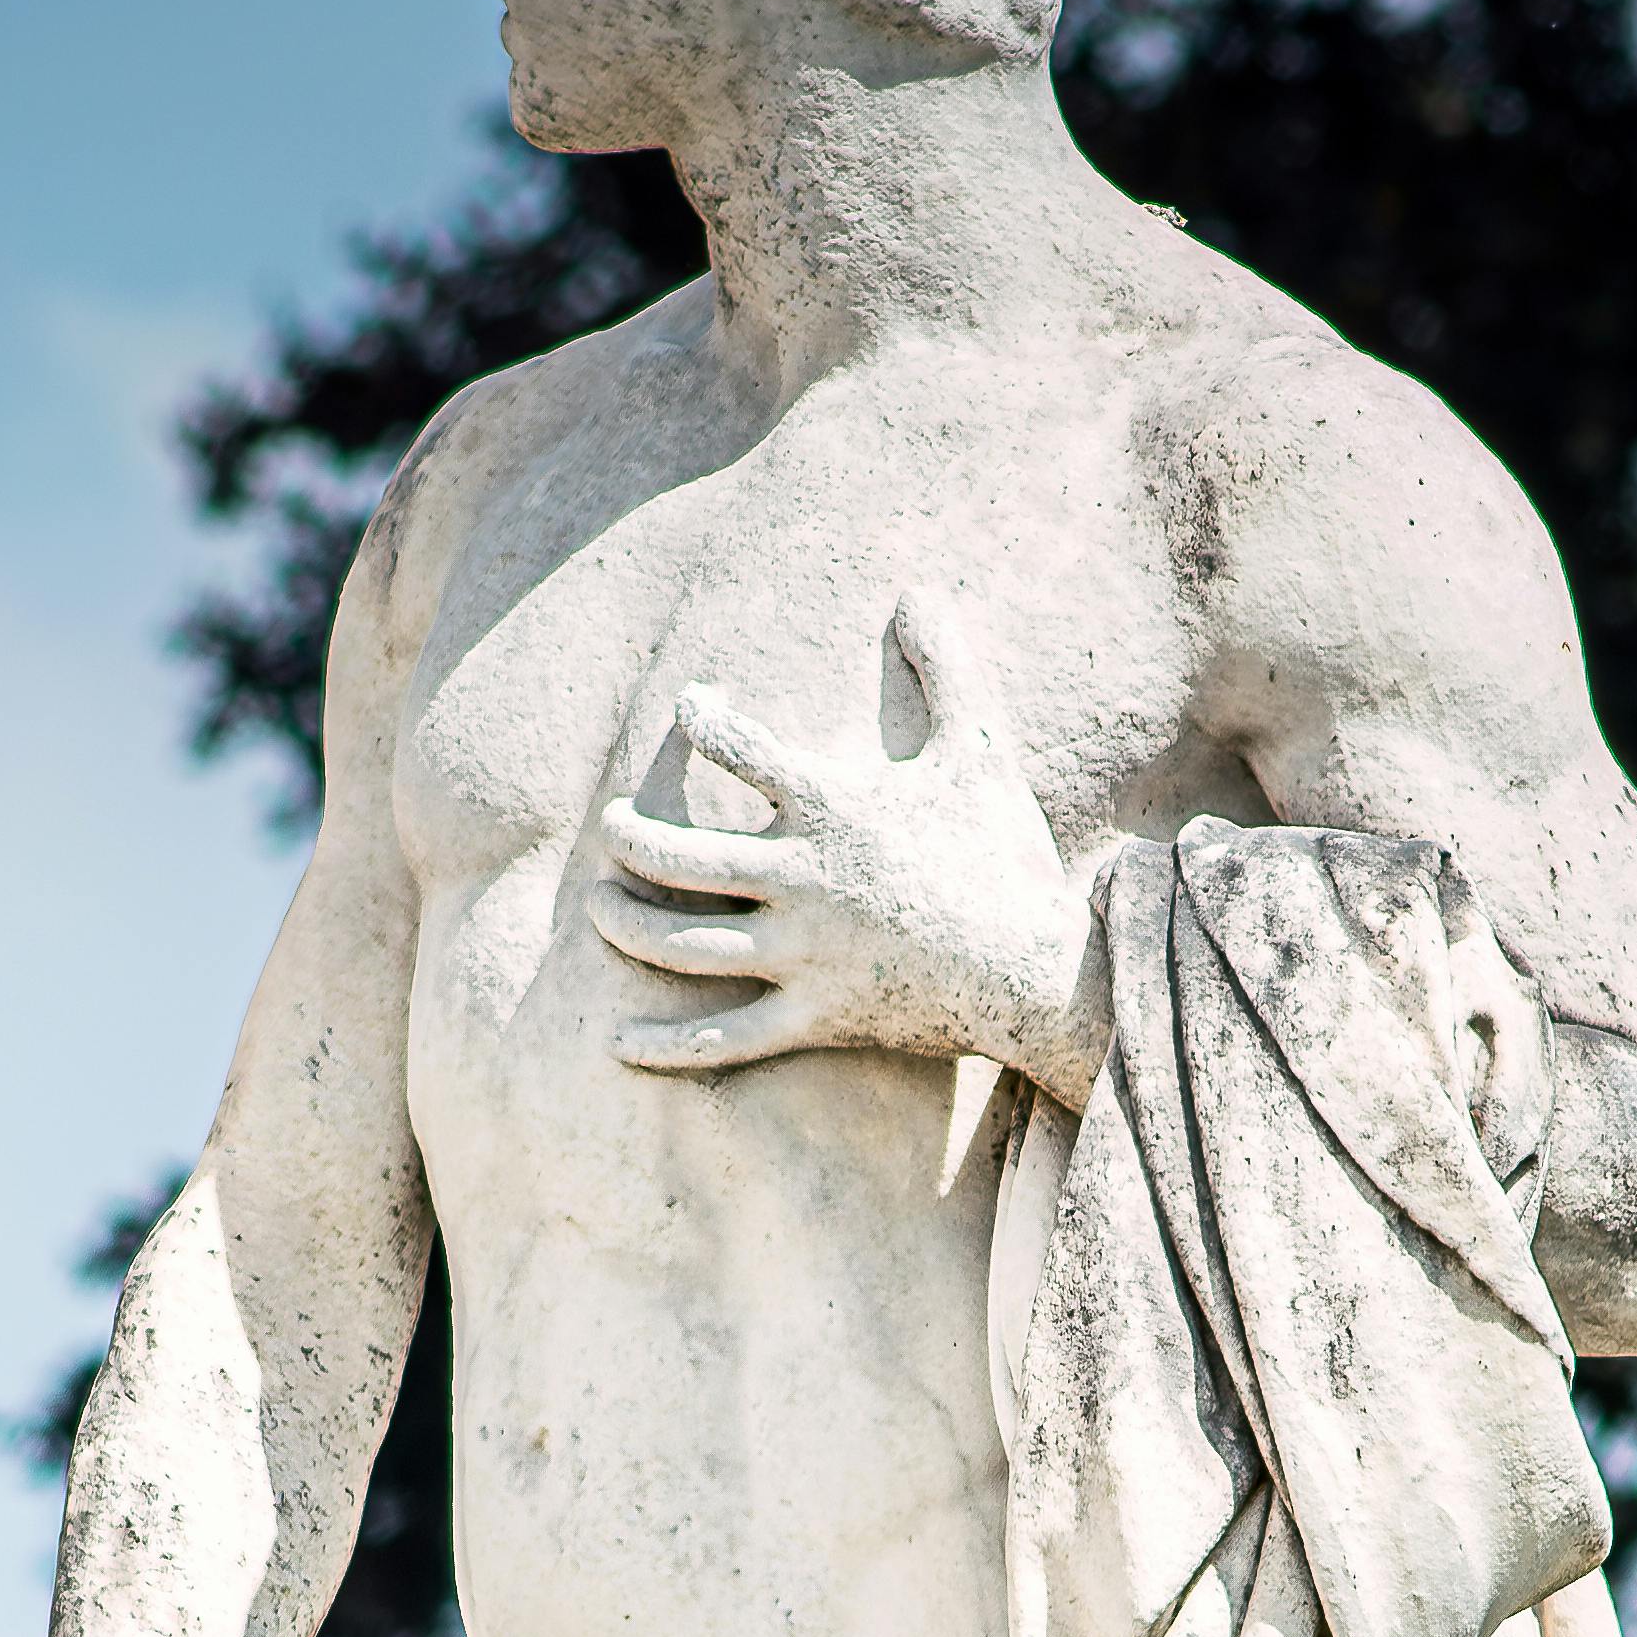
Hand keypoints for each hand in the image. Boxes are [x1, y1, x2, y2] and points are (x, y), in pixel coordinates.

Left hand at [591, 596, 1098, 1104]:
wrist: (1038, 971)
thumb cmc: (1005, 854)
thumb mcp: (979, 747)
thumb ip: (944, 666)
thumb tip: (920, 590)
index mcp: (831, 807)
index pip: (736, 746)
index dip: (701, 717)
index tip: (692, 707)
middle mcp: (800, 880)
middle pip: (677, 856)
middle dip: (628, 836)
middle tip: (611, 823)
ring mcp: (801, 956)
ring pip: (682, 944)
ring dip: (626, 924)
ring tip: (598, 905)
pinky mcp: (814, 1018)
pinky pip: (723, 1039)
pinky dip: (666, 1046)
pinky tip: (614, 1043)